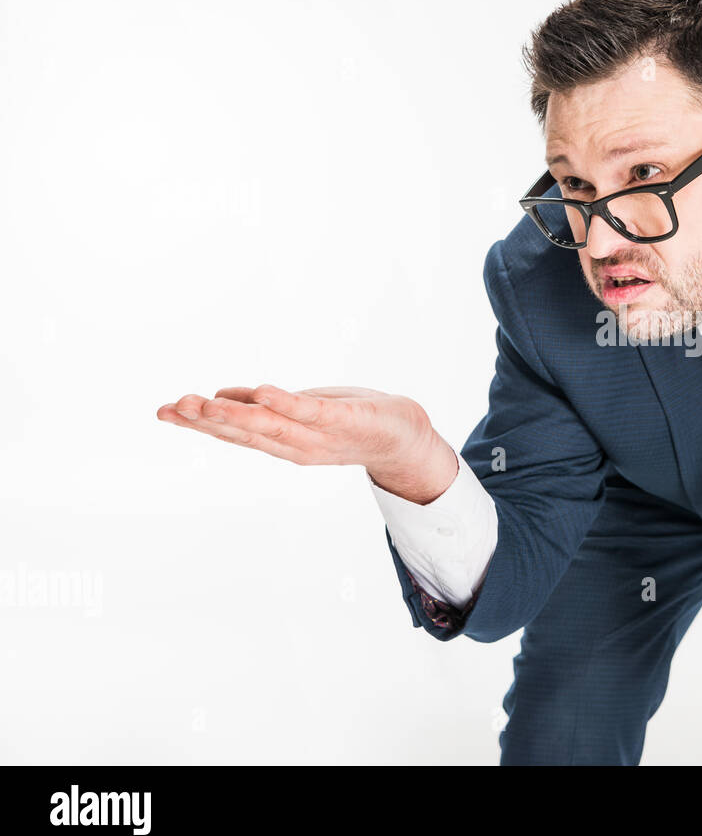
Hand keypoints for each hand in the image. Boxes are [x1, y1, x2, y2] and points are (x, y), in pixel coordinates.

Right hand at [156, 384, 455, 500]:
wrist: (404, 437)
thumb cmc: (349, 421)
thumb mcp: (300, 411)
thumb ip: (263, 407)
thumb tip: (221, 395)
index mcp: (281, 441)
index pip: (233, 432)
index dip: (197, 423)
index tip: (162, 412)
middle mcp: (295, 444)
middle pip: (244, 432)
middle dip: (206, 420)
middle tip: (170, 408)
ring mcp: (319, 433)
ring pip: (270, 425)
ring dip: (235, 414)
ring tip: (202, 402)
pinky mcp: (344, 418)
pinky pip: (311, 412)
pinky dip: (286, 404)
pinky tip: (262, 392)